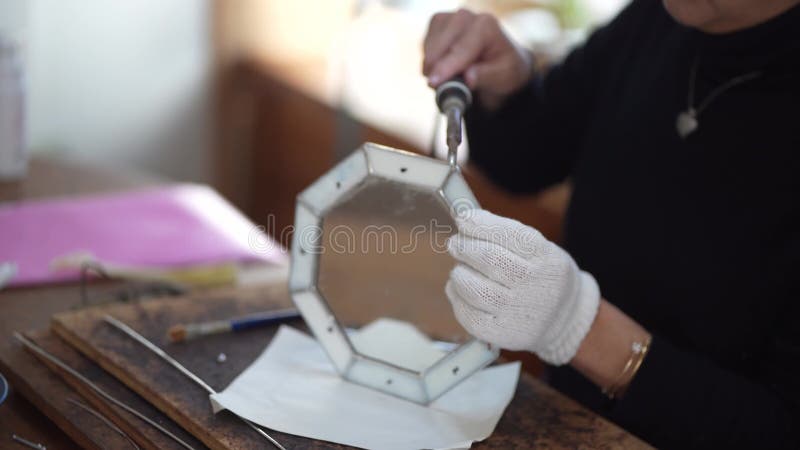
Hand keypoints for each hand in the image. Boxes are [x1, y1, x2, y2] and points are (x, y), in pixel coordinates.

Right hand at [423, 9, 534, 109]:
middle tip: (432, 86)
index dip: (446, 66)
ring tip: (445, 80)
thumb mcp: (502, 77)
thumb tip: (469, 78)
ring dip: (432, 64)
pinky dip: (429, 59)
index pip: (462, 47)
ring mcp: (450, 18)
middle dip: (435, 65)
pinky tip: (443, 68)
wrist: (496, 63)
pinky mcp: (438, 23)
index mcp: (487, 26)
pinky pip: (425, 43)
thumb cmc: (501, 70)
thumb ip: (485, 76)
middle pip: (443, 43)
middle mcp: (467, 17)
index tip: (433, 82)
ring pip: (431, 43)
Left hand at [446, 209, 599, 364]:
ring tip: (459, 269)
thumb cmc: (542, 277)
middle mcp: (535, 285)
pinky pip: (469, 314)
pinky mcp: (502, 333)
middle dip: (465, 247)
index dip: (482, 225)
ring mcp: (518, 312)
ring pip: (475, 289)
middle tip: (455, 244)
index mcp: (546, 258)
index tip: (463, 218)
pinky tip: (458, 289)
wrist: (565, 320)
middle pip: (491, 260)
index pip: (512, 236)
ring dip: (459, 274)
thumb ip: (508, 236)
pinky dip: (457, 297)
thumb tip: (466, 220)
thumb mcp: (541, 250)